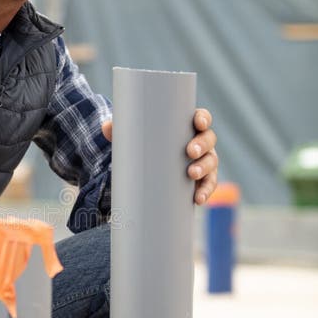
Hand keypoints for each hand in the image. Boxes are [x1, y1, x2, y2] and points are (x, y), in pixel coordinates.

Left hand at [101, 109, 217, 205]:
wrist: (147, 168)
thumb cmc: (145, 144)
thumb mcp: (133, 136)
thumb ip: (120, 130)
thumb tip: (106, 127)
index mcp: (187, 126)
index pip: (202, 118)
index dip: (203, 119)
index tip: (198, 123)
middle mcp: (199, 142)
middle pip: (209, 140)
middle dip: (202, 145)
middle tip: (190, 152)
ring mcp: (202, 161)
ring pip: (211, 162)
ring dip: (205, 168)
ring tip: (192, 174)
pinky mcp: (200, 180)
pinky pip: (207, 185)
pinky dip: (205, 191)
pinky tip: (198, 198)